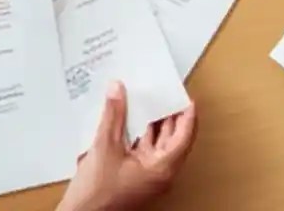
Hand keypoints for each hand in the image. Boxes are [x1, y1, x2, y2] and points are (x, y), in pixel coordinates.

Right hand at [56, 82, 197, 210]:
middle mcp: (160, 173)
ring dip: (152, 123)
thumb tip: (118, 89)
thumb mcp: (105, 146)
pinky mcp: (135, 176)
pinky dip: (140, 133)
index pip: (184, 136)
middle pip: (172, 138)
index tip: (184, 96)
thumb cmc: (96, 194)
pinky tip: (128, 118)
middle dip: (168, 114)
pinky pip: (144, 149)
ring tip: (145, 98)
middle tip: (162, 91)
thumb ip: (113, 115)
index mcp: (162, 168)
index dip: (186, 114)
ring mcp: (148, 176)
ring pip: (157, 143)